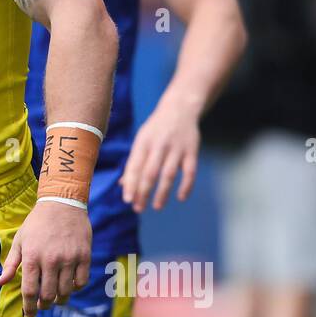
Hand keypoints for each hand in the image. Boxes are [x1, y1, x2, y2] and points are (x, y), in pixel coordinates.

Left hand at [0, 201, 91, 316]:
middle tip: (42, 306)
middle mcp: (51, 260)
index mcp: (32, 257)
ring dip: (59, 299)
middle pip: (48, 295)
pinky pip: (82, 282)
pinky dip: (75, 288)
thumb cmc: (37, 223)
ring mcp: (69, 259)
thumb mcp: (20, 241)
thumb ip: (10, 264)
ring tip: (55, 298)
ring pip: (65, 292)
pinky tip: (69, 286)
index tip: (29, 314)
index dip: (29, 307)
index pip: (29, 291)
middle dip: (43, 306)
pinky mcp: (84, 256)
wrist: (62, 203)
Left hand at [120, 95, 200, 212]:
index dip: (131, 184)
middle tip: (139, 208)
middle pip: (149, 173)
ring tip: (157, 206)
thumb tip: (123, 185)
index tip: (127, 200)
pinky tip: (181, 198)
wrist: (180, 108)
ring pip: (168, 174)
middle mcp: (159, 145)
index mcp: (143, 142)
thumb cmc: (156, 128)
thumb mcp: (141, 140)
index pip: (134, 167)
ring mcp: (176, 148)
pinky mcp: (192, 151)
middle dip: (143, 192)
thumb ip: (134, 162)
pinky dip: (186, 185)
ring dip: (162, 192)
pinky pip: (190, 171)